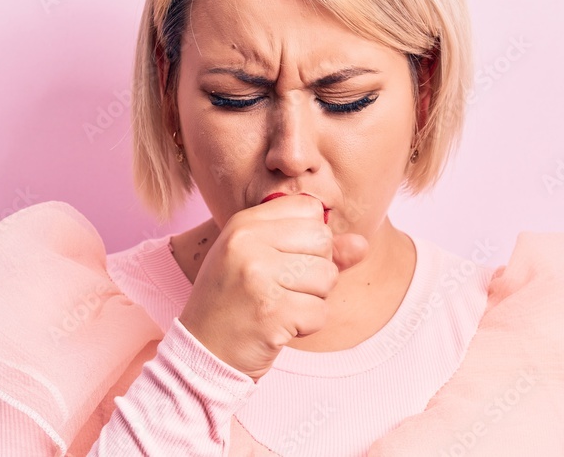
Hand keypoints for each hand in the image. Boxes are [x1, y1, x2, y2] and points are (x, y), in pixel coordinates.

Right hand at [178, 194, 368, 380]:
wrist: (201, 353)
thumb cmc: (236, 303)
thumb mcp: (266, 263)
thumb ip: (316, 250)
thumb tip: (362, 244)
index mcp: (244, 223)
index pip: (309, 210)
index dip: (309, 240)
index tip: (283, 261)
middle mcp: (248, 242)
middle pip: (323, 241)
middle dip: (316, 270)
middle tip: (281, 289)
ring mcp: (258, 276)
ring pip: (327, 276)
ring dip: (312, 300)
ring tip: (279, 307)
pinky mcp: (271, 312)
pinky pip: (320, 312)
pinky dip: (306, 325)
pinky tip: (278, 327)